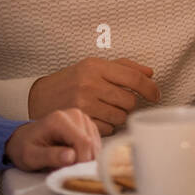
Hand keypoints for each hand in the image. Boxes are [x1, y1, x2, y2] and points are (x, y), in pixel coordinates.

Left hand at [4, 107, 101, 170]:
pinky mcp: (87, 124)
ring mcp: (83, 118)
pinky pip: (95, 143)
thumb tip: (71, 157)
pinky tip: (73, 156)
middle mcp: (74, 115)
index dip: (82, 161)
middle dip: (82, 161)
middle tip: (66, 169)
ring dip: (85, 158)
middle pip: (91, 143)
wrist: (23, 139)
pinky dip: (87, 154)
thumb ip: (50, 156)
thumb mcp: (30, 156)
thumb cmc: (24, 148)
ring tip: (66, 162)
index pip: (84, 142)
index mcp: (60, 120)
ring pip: (95, 144)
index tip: (71, 173)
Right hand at [27, 58, 160, 134]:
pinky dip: (107, 126)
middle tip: (119, 101)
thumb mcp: (93, 66)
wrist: (39, 97)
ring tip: (106, 109)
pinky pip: (108, 129)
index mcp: (96, 66)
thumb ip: (124, 67)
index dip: (150, 88)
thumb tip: (150, 73)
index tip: (156, 95)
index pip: (134, 78)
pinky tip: (97, 118)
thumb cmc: (71, 80)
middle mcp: (90, 84)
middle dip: (129, 103)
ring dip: (119, 116)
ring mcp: (84, 104)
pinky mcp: (80, 122)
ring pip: (120, 116)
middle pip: (129, 100)